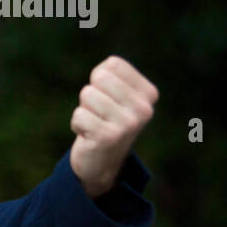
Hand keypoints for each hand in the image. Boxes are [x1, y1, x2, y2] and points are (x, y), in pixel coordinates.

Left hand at [69, 56, 157, 197]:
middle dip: (90, 94)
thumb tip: (101, 74)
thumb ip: (107, 74)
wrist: (102, 162)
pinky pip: (79, 115)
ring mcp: (128, 124)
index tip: (107, 98)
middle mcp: (144, 109)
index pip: (113, 64)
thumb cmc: (104, 119)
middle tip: (98, 113)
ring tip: (95, 124)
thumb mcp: (112, 93)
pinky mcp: (109, 136)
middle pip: (99, 77)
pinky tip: (89, 136)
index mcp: (149, 94)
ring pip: (87, 94)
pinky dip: (77, 125)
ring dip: (84, 110)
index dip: (100, 79)